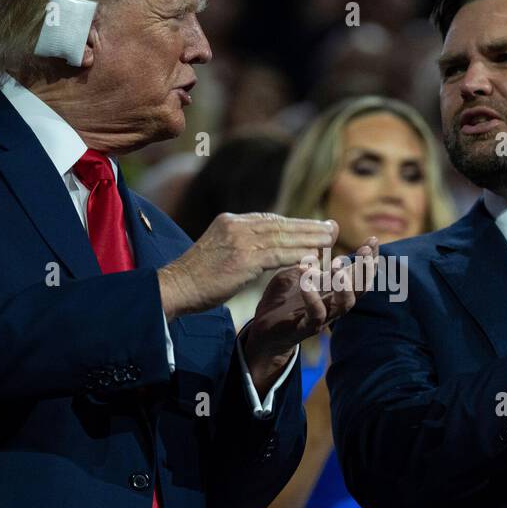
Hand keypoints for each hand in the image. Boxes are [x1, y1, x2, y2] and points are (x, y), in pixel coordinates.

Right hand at [157, 212, 337, 318]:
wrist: (175, 288)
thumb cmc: (195, 278)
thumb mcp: (216, 251)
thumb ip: (238, 245)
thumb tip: (258, 251)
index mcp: (229, 221)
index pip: (268, 219)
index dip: (294, 223)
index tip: (313, 226)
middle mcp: (236, 225)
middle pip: (280, 223)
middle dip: (308, 226)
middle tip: (331, 226)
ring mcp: (240, 240)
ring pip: (283, 237)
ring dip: (309, 238)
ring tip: (330, 239)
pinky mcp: (243, 258)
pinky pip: (278, 254)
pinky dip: (298, 254)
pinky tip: (314, 256)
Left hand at [242, 238, 380, 380]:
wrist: (262, 332)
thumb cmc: (282, 300)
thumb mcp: (298, 269)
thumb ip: (317, 252)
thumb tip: (334, 224)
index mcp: (332, 290)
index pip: (358, 274)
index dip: (369, 258)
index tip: (373, 239)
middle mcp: (333, 304)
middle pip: (359, 289)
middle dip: (365, 269)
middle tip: (365, 249)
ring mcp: (322, 317)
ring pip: (344, 304)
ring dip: (344, 284)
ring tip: (338, 265)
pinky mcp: (305, 327)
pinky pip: (316, 314)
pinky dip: (313, 298)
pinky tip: (306, 282)